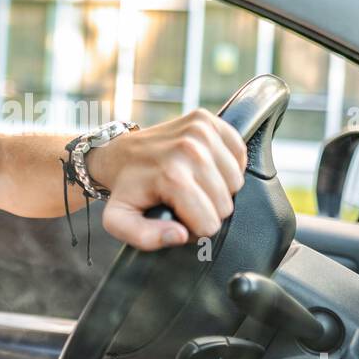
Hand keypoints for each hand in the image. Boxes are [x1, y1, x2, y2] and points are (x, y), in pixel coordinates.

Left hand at [85, 110, 247, 250]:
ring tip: (193, 184)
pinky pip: (240, 155)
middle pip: (225, 205)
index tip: (178, 217)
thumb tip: (182, 235)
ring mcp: (200, 131)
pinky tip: (203, 167)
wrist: (118, 152)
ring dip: (218, 189)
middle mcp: (190, 150)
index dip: (195, 229)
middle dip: (207, 210)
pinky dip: (226, 166)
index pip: (209, 224)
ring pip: (236, 182)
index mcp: (172, 177)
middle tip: (184, 201)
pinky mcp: (207, 120)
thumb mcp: (120, 221)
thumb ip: (145, 238)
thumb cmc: (125, 189)